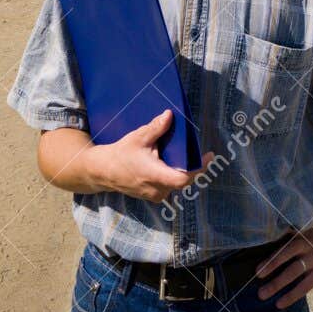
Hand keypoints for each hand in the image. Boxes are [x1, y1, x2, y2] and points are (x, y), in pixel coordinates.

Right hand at [91, 109, 214, 202]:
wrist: (104, 171)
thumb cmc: (121, 153)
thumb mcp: (139, 137)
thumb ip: (156, 128)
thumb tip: (169, 115)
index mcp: (154, 175)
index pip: (182, 179)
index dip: (198, 169)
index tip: (209, 156)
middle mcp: (156, 189)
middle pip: (183, 180)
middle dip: (191, 167)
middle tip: (198, 153)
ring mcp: (154, 195)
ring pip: (176, 184)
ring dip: (181, 171)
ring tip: (184, 156)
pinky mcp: (152, 196)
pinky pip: (169, 187)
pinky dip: (173, 176)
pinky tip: (172, 164)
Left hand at [253, 226, 312, 309]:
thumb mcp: (306, 234)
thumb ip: (290, 238)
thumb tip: (265, 244)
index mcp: (302, 237)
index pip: (285, 247)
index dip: (272, 258)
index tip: (257, 270)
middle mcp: (308, 248)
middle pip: (288, 258)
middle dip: (272, 269)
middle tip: (257, 278)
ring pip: (294, 273)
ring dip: (277, 284)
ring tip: (263, 295)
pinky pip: (304, 287)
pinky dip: (291, 296)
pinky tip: (280, 303)